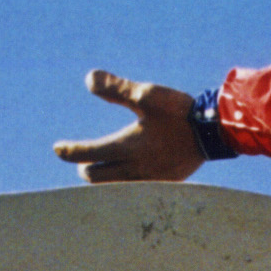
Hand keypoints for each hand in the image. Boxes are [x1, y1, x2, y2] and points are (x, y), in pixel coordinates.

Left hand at [54, 71, 203, 182]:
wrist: (212, 132)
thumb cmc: (178, 112)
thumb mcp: (146, 95)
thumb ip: (116, 89)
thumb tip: (88, 79)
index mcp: (127, 146)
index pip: (89, 153)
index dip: (70, 151)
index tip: (58, 149)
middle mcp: (135, 168)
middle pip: (98, 178)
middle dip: (87, 169)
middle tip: (82, 162)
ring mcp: (151, 180)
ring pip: (116, 188)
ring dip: (104, 181)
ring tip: (101, 172)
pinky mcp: (165, 184)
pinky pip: (136, 191)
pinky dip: (124, 186)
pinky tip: (129, 179)